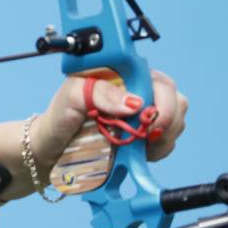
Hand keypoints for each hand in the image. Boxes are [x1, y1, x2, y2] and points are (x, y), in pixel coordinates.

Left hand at [34, 70, 186, 167]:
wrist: (51, 146)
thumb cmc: (59, 116)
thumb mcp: (72, 96)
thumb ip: (100, 92)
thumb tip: (133, 103)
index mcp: (125, 75)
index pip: (159, 80)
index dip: (162, 100)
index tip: (147, 117)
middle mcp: (139, 93)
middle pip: (176, 101)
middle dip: (165, 120)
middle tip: (143, 135)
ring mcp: (143, 117)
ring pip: (175, 123)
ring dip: (161, 138)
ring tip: (135, 144)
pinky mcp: (143, 138)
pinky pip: (166, 143)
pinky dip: (157, 150)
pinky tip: (137, 152)